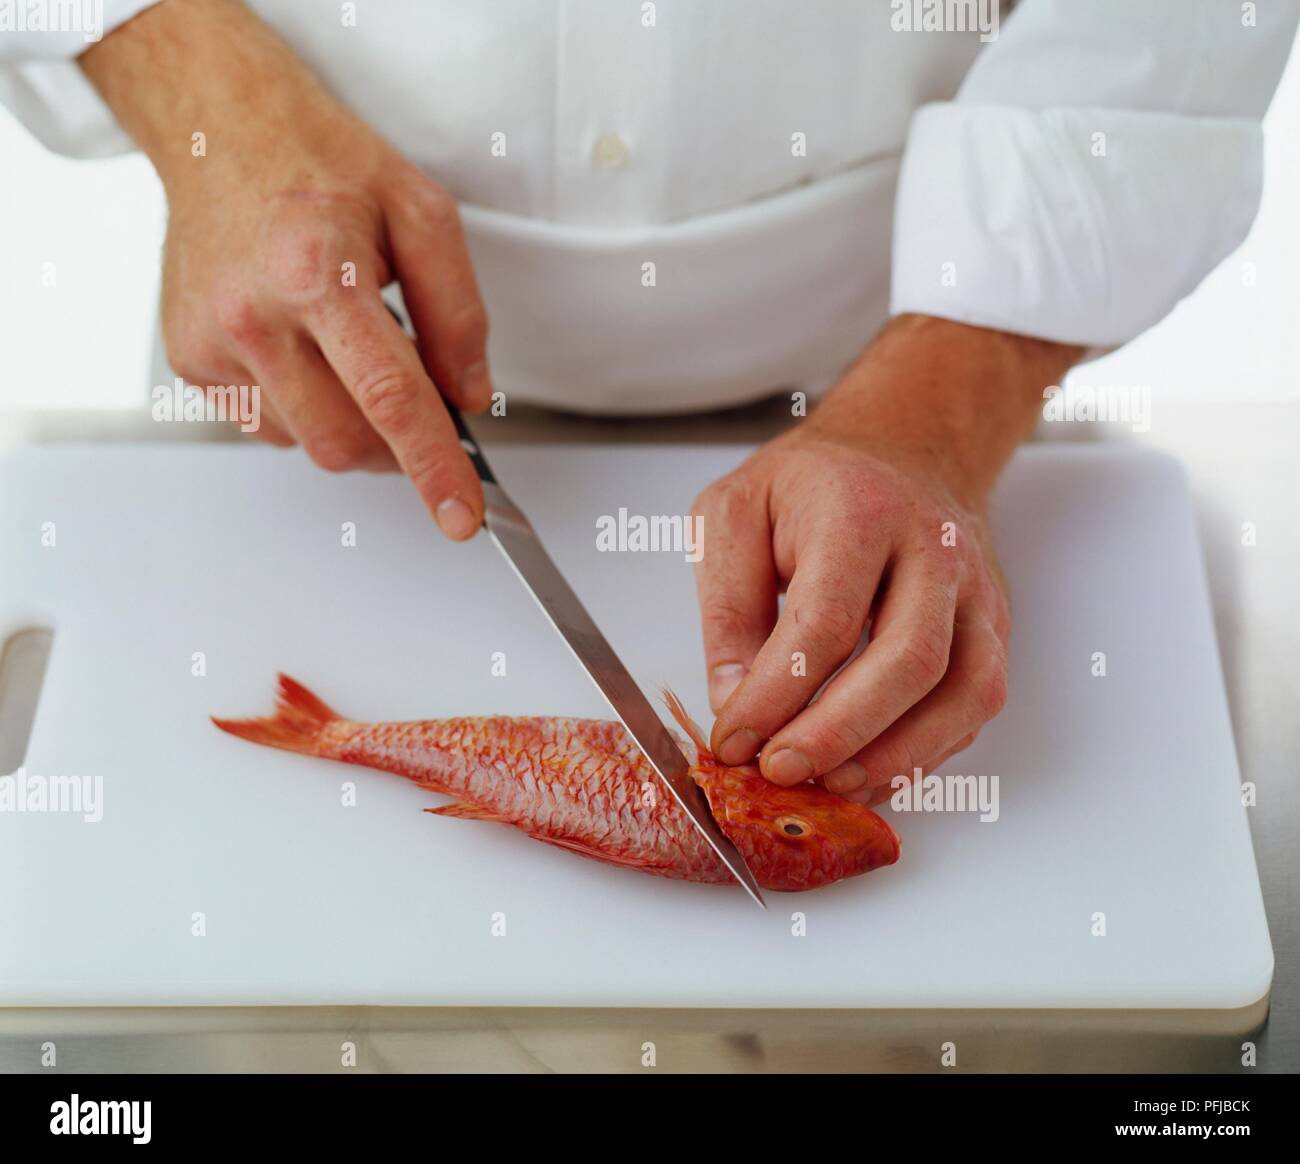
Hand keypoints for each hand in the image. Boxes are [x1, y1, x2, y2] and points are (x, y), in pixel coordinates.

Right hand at [80, 0, 489, 539]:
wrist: (223, 129)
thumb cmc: (321, 163)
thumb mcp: (422, 212)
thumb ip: (458, 312)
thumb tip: (468, 395)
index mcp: (319, 276)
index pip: (390, 400)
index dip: (434, 467)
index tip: (461, 516)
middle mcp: (254, 317)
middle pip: (344, 442)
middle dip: (394, 446)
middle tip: (413, 398)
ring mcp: (212, 344)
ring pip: (306, 442)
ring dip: (348, 420)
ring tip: (344, 343)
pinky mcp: (189, 360)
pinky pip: (268, 425)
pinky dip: (305, 406)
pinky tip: (303, 348)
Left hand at [692, 315, 1081, 800]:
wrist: (903, 444)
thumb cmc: (811, 484)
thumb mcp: (734, 516)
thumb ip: (726, 606)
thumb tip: (735, 700)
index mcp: (860, 510)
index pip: (825, 620)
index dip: (776, 693)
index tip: (733, 737)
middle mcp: (935, 548)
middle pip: (908, 660)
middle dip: (839, 732)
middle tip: (781, 771)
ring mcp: (976, 590)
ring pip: (962, 691)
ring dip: (895, 755)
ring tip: (830, 785)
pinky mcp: (993, 625)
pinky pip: (976, 703)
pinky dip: (928, 750)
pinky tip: (871, 769)